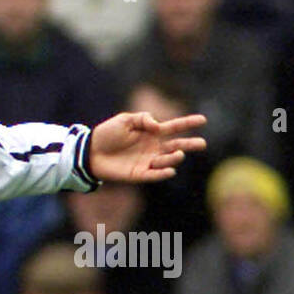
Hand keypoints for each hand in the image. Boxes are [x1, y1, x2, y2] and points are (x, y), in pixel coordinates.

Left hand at [89, 111, 205, 182]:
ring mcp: (147, 161)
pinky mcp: (138, 174)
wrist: (90, 152)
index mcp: (152, 133)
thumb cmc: (107, 134)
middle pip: (176, 145)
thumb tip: (158, 126)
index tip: (203, 120)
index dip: (188, 123)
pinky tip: (170, 170)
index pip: (174, 127)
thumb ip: (143, 119)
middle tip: (202, 144)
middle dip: (190, 144)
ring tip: (178, 154)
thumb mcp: (125, 120)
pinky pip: (154, 175)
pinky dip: (162, 173)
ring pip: (166, 160)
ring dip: (174, 158)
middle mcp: (153, 148)